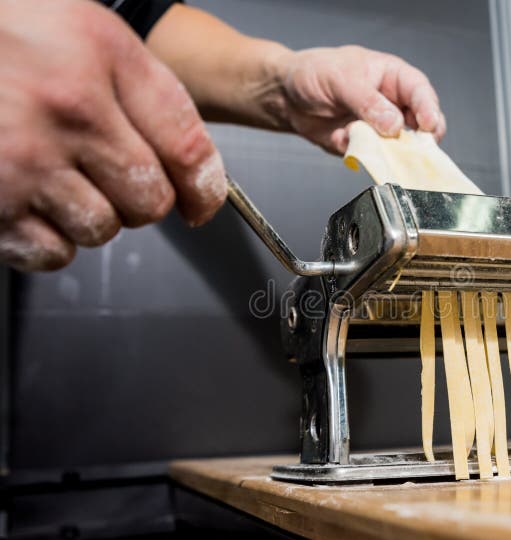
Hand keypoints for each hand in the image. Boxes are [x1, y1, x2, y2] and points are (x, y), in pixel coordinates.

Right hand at [0, 0, 226, 270]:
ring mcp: (21, 161)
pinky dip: (49, 238)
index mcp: (99, 58)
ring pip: (103, 230)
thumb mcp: (84, 31)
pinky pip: (52, 252)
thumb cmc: (4, 32)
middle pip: (149, 202)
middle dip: (140, 198)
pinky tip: (28, 198)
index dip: (205, 188)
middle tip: (108, 174)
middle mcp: (66, 111)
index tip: (201, 202)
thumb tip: (193, 170)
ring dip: (91, 215)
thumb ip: (145, 92)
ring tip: (55, 176)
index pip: (186, 147)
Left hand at [278, 45, 445, 153]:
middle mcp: (392, 104)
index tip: (429, 126)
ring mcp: (380, 129)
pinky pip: (370, 157)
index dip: (428, 109)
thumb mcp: (341, 79)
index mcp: (393, 78)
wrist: (286, 96)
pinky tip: (339, 138)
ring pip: (399, 147)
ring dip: (387, 151)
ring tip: (370, 143)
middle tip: (415, 148)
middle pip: (421, 125)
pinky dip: (358, 153)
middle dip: (419, 139)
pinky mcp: (365, 147)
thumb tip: (394, 125)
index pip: (420, 92)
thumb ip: (369, 102)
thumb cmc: (315, 73)